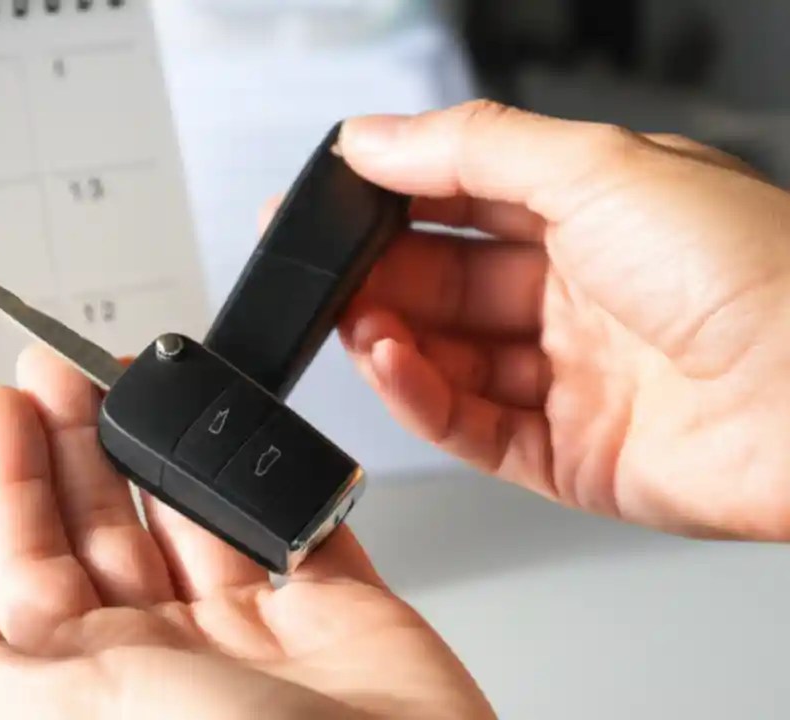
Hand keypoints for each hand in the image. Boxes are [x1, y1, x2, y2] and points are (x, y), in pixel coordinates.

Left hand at [0, 346, 494, 718]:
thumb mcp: (79, 716)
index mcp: (96, 680)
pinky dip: (269, 473)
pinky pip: (291, 521)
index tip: (3, 406)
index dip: (13, 480)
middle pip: (107, 525)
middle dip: (80, 439)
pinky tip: (235, 429)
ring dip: (163, 444)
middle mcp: (168, 654)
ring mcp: (252, 632)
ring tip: (135, 374)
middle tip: (60, 366)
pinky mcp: (336, 611)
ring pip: (191, 512)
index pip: (32, 562)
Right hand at [333, 100, 789, 540]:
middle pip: (449, 281)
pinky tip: (392, 365)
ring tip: (352, 320)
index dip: (394, 196)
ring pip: (451, 357)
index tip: (327, 196)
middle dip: (381, 272)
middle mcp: (584, 296)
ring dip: (391, 337)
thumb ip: (472, 150)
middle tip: (322, 267)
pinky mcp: (570, 455)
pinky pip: (471, 426)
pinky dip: (421, 398)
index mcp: (598, 214)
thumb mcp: (598, 169)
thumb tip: (374, 137)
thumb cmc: (756, 272)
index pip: (469, 198)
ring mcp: (575, 378)